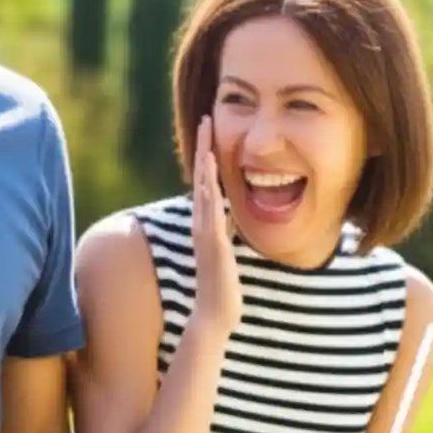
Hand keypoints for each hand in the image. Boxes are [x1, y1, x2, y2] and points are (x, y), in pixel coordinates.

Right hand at [190, 116, 241, 334]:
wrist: (215, 315)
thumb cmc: (223, 288)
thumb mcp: (227, 252)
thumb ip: (226, 233)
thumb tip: (229, 218)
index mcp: (207, 224)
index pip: (207, 183)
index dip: (207, 157)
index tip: (210, 132)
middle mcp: (203, 224)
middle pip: (202, 178)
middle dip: (204, 147)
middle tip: (205, 118)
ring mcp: (206, 233)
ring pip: (205, 190)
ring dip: (206, 162)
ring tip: (207, 136)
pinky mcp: (214, 244)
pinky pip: (212, 211)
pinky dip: (210, 191)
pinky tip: (212, 174)